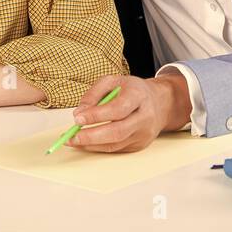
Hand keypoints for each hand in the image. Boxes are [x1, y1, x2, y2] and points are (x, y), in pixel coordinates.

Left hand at [65, 74, 189, 152]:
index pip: (118, 109)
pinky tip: (86, 143)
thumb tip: (79, 114)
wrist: (159, 103)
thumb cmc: (132, 90)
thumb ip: (94, 94)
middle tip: (71, 137)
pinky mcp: (140, 145)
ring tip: (73, 141)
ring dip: (91, 144)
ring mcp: (144, 133)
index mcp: (138, 95)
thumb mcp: (113, 82)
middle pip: (118, 131)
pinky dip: (99, 147)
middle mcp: (145, 116)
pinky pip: (117, 149)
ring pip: (116, 144)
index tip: (77, 119)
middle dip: (92, 136)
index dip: (97, 115)